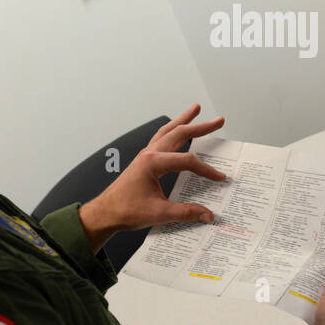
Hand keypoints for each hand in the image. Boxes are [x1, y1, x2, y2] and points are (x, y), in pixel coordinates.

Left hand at [78, 104, 226, 251]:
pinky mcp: (144, 161)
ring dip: (183, 120)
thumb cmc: (125, 210)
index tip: (219, 177)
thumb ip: (186, 213)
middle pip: (179, 133)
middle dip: (200, 126)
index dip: (206, 170)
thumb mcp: (159, 213)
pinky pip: (161, 139)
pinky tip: (177, 130)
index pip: (187, 161)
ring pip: (168, 131)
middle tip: (218, 121)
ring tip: (196, 109)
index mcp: (153, 163)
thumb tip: (207, 214)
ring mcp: (145, 155)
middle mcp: (149, 154)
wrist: (104, 213)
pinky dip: (172, 131)